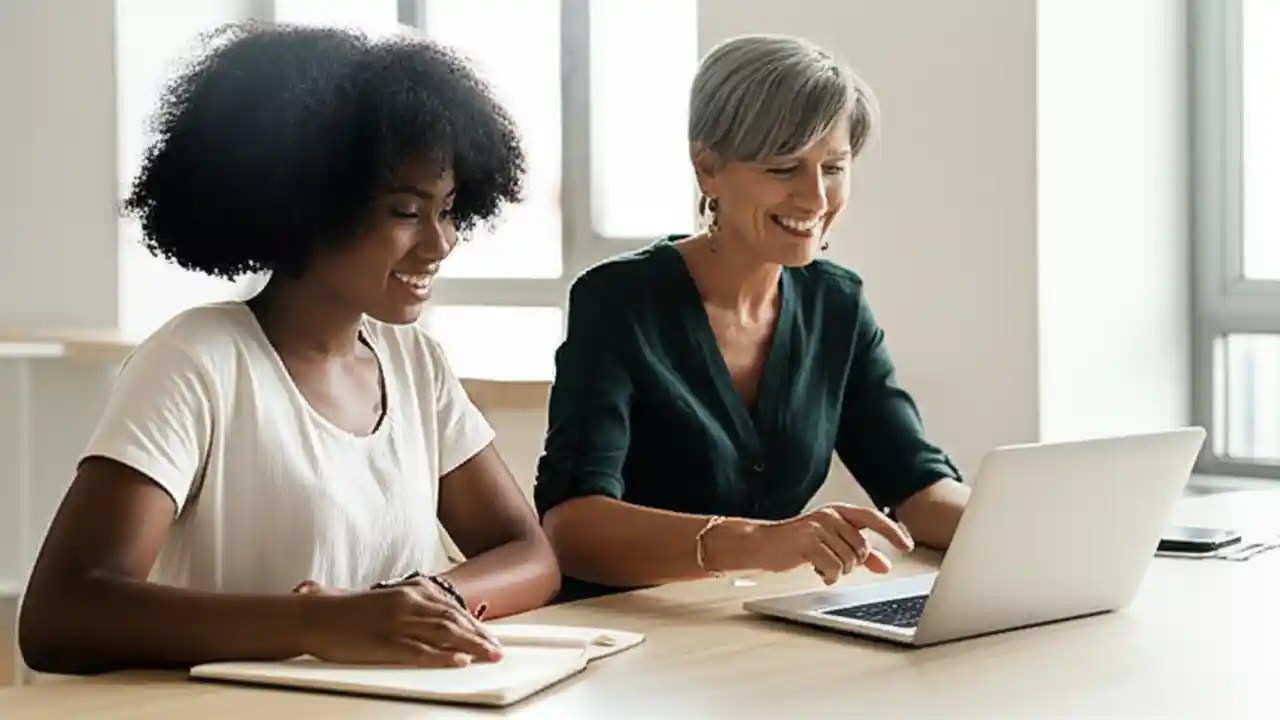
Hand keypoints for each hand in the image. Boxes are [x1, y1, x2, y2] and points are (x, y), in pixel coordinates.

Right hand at [297, 579, 501, 667]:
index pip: (450, 606)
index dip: (472, 620)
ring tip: (490, 655)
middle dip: (479, 634)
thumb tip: (425, 609)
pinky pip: (423, 652)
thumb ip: (405, 602)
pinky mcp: (387, 643)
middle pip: (455, 620)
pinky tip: (461, 662)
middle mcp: (409, 603)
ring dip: (473, 645)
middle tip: (496, 648)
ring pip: (446, 634)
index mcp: (408, 591)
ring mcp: (399, 623)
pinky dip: (445, 657)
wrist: (313, 616)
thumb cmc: (342, 610)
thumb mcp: (380, 599)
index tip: (486, 632)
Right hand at [748, 504, 914, 584]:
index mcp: (838, 512)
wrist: (761, 544)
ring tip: (820, 564)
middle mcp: (830, 516)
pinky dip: (827, 574)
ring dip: (837, 570)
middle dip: (851, 563)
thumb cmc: (796, 544)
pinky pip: (833, 567)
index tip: (907, 546)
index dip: (893, 531)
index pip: (873, 518)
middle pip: (862, 548)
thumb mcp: (832, 545)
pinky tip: (816, 570)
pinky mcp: (808, 542)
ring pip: (849, 560)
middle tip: (831, 562)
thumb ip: (860, 553)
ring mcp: (819, 527)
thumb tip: (885, 565)